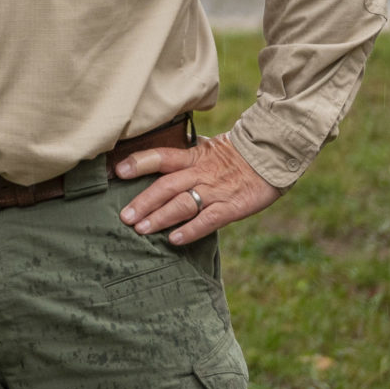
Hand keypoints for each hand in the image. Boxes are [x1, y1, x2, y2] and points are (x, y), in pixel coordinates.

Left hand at [116, 132, 281, 244]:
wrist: (271, 157)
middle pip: (165, 186)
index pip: (160, 157)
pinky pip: (208, 220)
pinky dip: (190, 230)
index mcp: (192, 156)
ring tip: (140, 229)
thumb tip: (156, 161)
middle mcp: (199, 173)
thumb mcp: (206, 148)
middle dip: (143, 202)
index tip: (117, 171)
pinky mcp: (232, 207)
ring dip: (160, 218)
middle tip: (124, 216)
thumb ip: (184, 157)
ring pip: (182, 204)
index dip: (138, 163)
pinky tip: (174, 240)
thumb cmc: (234, 154)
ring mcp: (215, 191)